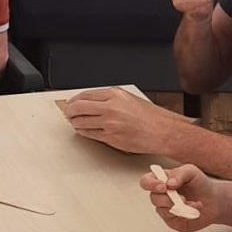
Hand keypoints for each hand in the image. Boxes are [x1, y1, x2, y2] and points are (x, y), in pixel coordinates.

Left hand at [64, 87, 194, 154]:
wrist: (162, 131)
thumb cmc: (150, 117)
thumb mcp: (129, 99)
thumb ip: (110, 99)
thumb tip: (91, 102)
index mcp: (115, 94)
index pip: (85, 95)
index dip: (74, 100)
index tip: (71, 103)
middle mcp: (111, 107)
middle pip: (79, 107)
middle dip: (70, 111)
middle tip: (68, 113)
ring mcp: (110, 123)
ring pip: (82, 122)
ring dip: (75, 123)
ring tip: (75, 122)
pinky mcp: (111, 137)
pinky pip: (90, 134)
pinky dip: (84, 132)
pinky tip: (84, 130)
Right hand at [140, 164, 218, 231]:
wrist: (214, 201)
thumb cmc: (200, 184)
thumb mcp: (191, 172)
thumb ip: (179, 173)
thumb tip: (169, 183)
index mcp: (161, 180)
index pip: (146, 182)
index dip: (151, 184)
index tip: (163, 186)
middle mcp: (161, 195)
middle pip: (153, 198)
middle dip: (168, 199)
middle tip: (182, 198)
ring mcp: (165, 209)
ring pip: (163, 210)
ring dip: (180, 207)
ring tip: (194, 203)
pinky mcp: (173, 221)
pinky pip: (173, 220)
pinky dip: (185, 214)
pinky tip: (194, 210)